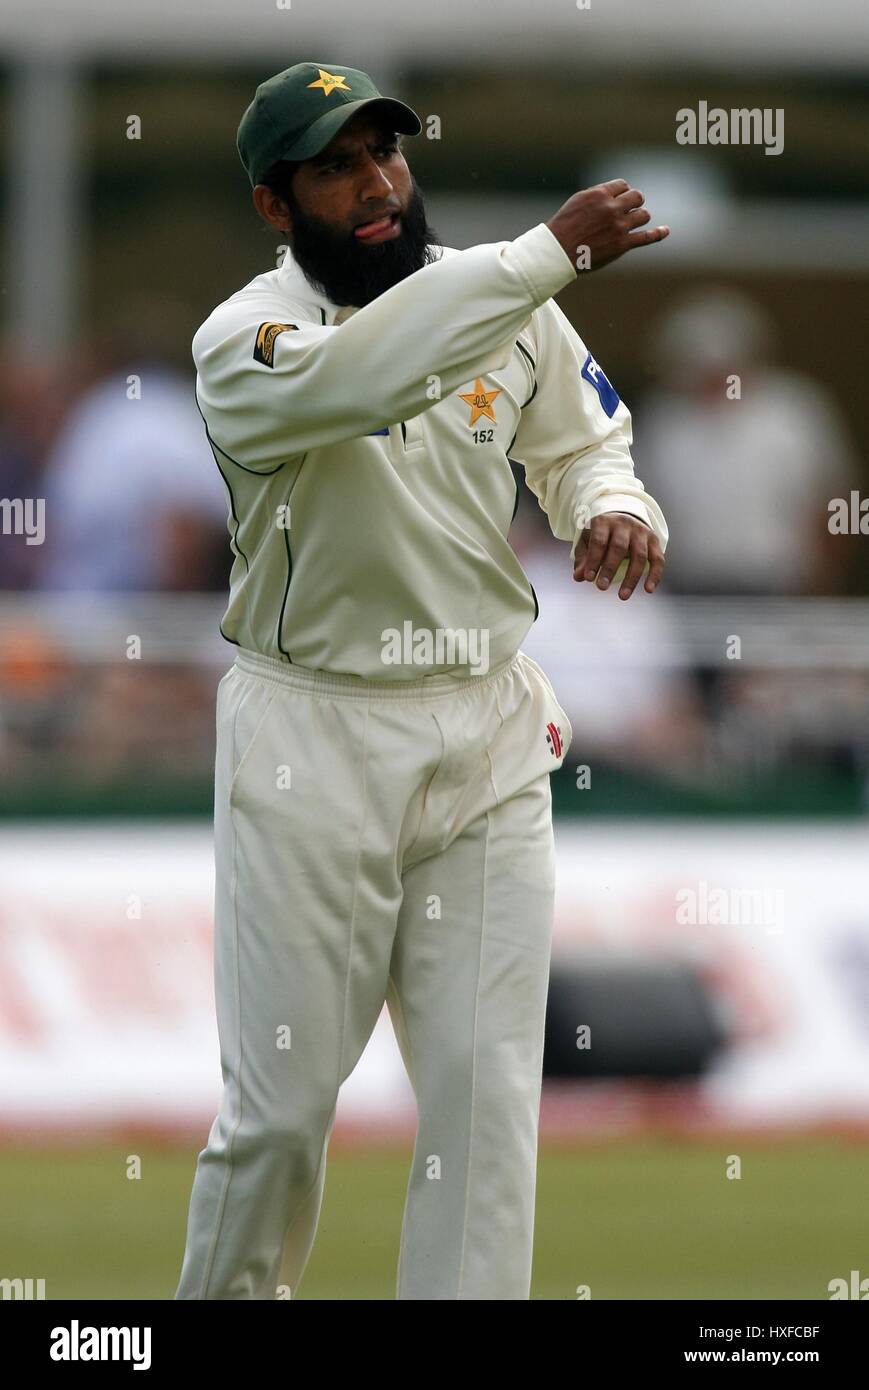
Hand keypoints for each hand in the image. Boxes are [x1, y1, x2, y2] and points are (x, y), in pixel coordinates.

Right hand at [546, 180, 669, 272]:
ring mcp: (619, 226)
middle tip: (627, 211)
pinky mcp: (622, 244)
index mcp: (600, 194)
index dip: (622, 193)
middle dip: (634, 202)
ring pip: (643, 215)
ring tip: (631, 224)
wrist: (557, 252)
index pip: (623, 185)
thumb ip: (598, 196)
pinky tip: (665, 231)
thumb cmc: (563, 228)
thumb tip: (615, 193)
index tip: (618, 201)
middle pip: (637, 197)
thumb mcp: (578, 202)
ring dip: (639, 218)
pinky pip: (647, 237)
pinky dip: (658, 234)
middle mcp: (612, 208)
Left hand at [573, 512, 664, 597]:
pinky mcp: (654, 540)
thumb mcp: (587, 541)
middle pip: (619, 547)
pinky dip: (655, 575)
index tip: (589, 578)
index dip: (593, 560)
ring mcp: (641, 532)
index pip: (599, 541)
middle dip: (610, 568)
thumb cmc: (602, 533)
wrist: (623, 515)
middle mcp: (624, 524)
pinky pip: (658, 559)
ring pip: (640, 555)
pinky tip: (648, 590)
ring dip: (632, 578)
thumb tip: (579, 577)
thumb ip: (583, 559)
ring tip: (623, 596)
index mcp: (604, 522)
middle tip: (601, 587)